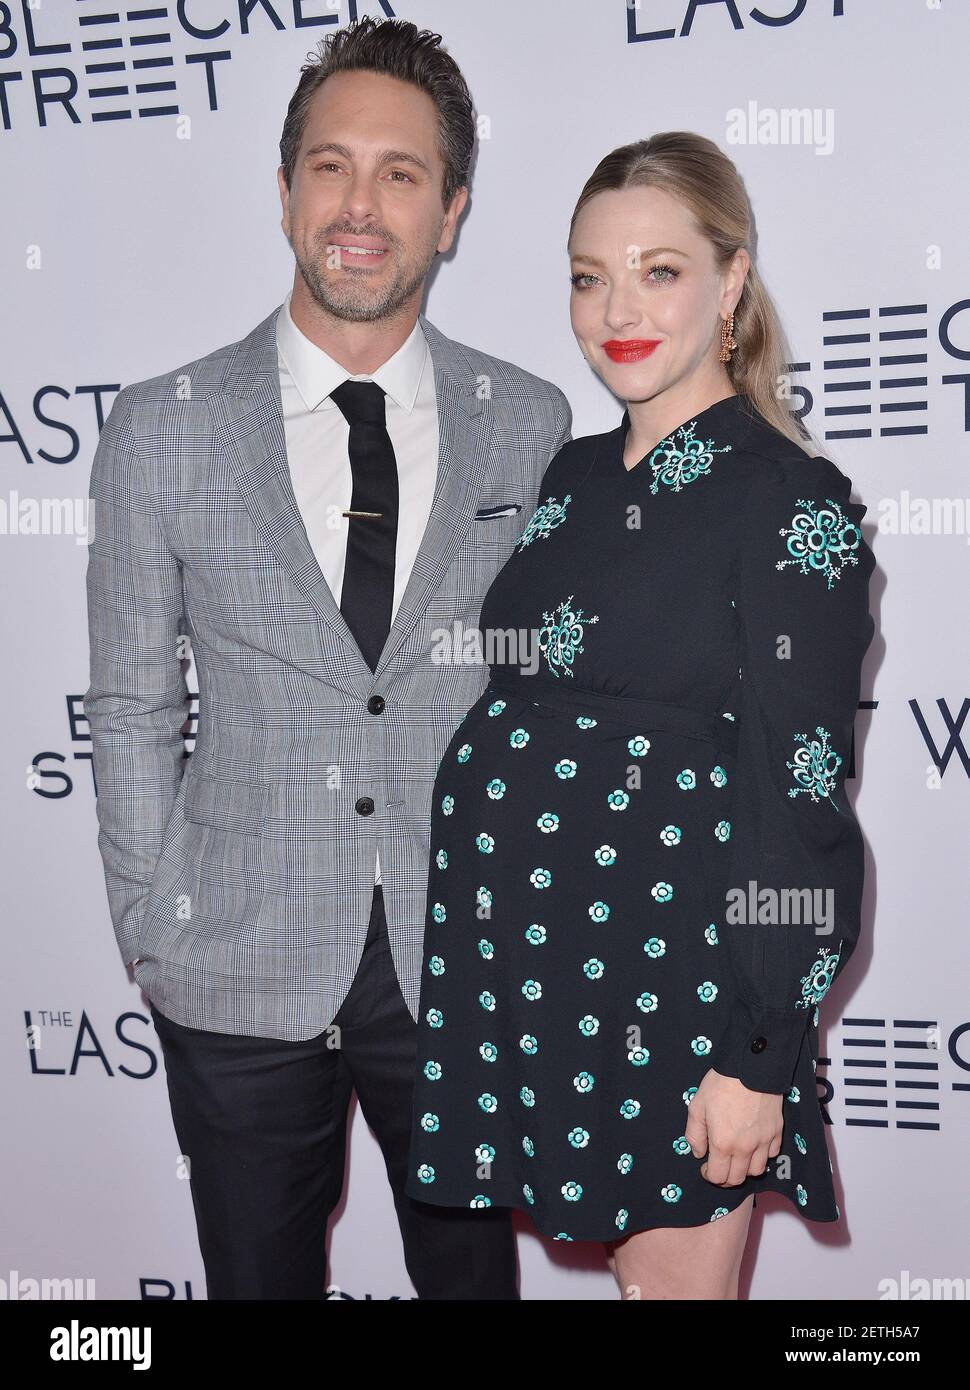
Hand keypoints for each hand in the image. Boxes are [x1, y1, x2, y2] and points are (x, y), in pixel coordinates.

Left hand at [685, 1067, 783, 1186]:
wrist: (751, 1066)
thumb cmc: (720, 1084)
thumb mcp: (696, 1106)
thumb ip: (694, 1134)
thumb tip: (698, 1152)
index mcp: (723, 1143)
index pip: (718, 1177)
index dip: (709, 1176)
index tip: (705, 1167)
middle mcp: (745, 1148)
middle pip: (737, 1179)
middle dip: (725, 1177)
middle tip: (719, 1166)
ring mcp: (763, 1141)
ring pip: (756, 1171)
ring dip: (744, 1169)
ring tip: (736, 1156)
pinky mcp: (776, 1132)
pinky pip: (771, 1154)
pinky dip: (762, 1155)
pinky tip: (753, 1144)